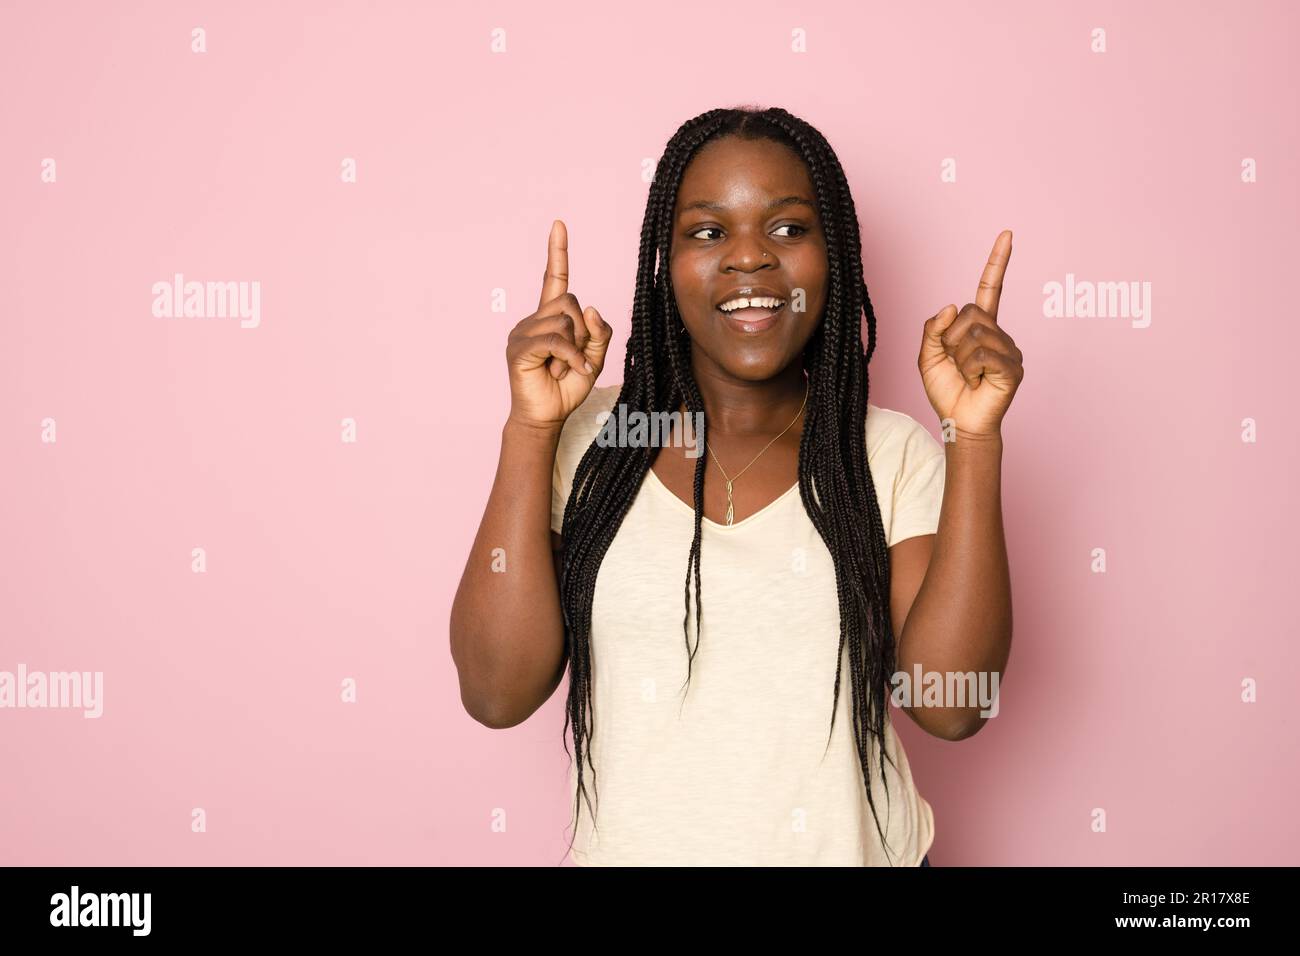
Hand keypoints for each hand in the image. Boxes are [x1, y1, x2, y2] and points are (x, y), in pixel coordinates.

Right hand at [505, 220, 612, 429]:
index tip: (559, 224)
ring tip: (565, 367)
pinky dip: (571, 357)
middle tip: (577, 357)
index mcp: (550, 318)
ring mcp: (522, 332)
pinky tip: (573, 371)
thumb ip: (599, 333)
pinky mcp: (519, 348)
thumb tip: (590, 307)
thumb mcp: (594, 358)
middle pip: (569, 302)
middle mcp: (533, 319)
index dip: (558, 252)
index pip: (554, 279)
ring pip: (564, 321)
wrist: (547, 416)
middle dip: (583, 331)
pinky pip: (555, 340)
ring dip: (576, 348)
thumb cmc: (567, 387)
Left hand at [918, 230, 1024, 439]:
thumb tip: (951, 306)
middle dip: (951, 338)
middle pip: (970, 313)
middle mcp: (998, 333)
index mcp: (979, 327)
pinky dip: (969, 370)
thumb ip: (932, 330)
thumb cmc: (947, 391)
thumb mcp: (927, 357)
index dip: (997, 262)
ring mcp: (1009, 350)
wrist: (958, 422)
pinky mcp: (1013, 367)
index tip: (1007, 234)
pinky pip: (982, 355)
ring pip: (973, 335)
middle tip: (955, 362)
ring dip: (959, 358)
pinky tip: (977, 382)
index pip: (989, 289)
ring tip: (968, 375)